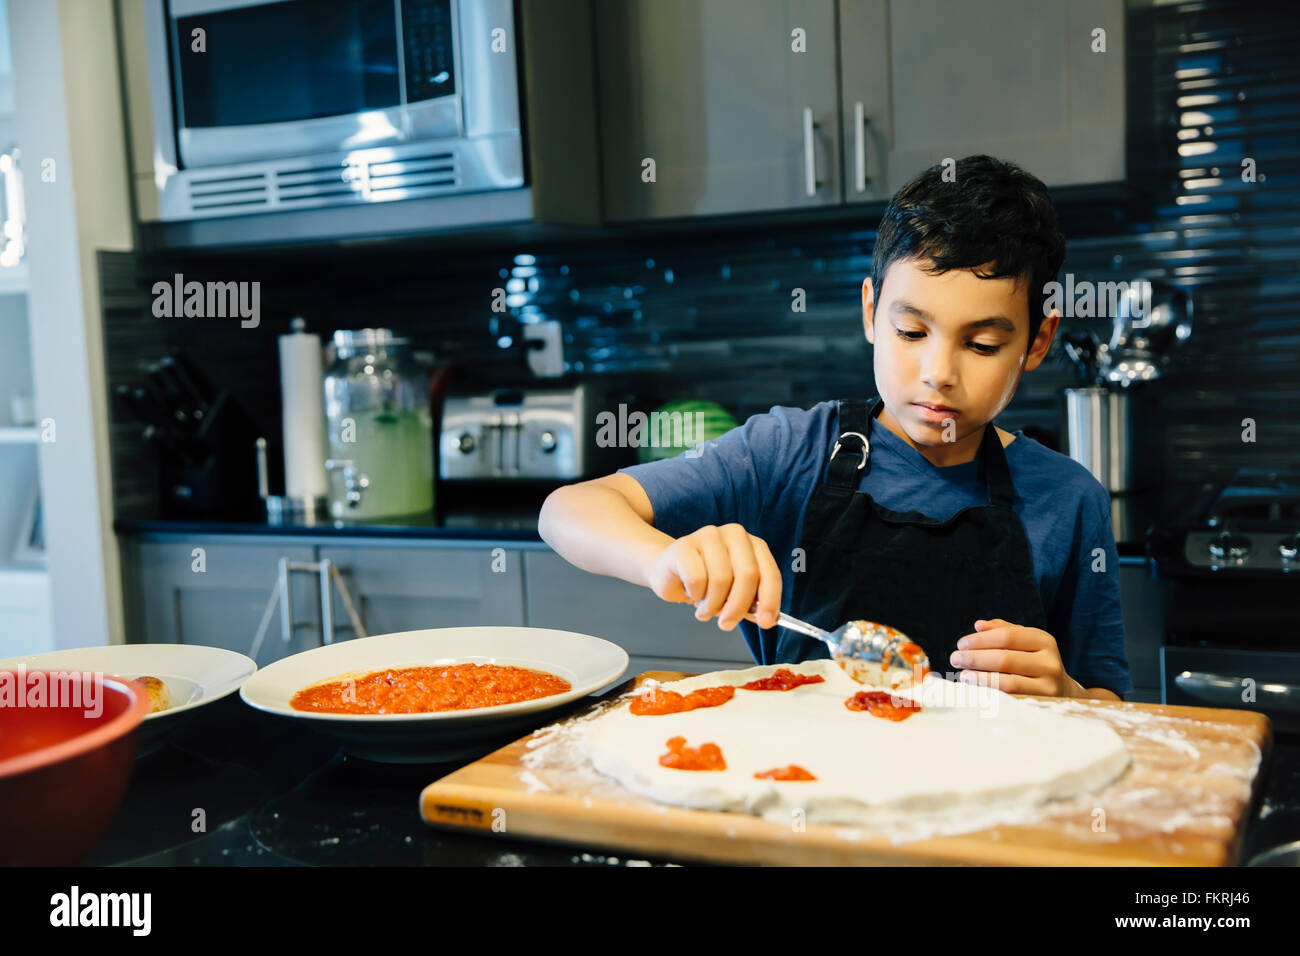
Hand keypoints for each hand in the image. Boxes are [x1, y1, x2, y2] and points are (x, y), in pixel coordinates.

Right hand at [646, 524, 780, 630]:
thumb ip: (751, 604)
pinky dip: (696, 595)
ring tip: (705, 609)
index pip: (769, 573)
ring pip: (721, 579)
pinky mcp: (685, 544)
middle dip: (738, 606)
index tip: (766, 622)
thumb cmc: (706, 582)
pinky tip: (692, 594)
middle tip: (727, 623)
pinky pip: (697, 578)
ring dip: (712, 604)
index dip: (770, 599)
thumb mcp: (734, 594)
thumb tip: (767, 618)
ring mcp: (709, 536)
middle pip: (747, 575)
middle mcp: (734, 535)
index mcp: (753, 545)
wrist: (669, 572)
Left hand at [948, 618, 1082, 697]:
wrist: (1061, 690)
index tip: (960, 644)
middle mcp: (1049, 661)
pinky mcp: (1043, 703)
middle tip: (954, 658)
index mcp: (1043, 640)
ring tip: (962, 675)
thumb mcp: (1023, 642)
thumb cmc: (1033, 661)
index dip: (981, 639)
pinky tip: (976, 690)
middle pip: (1005, 658)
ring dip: (981, 678)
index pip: (1007, 636)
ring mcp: (1049, 685)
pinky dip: (991, 693)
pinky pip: (1012, 699)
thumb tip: (978, 625)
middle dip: (975, 658)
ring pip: (1008, 682)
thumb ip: (1002, 630)